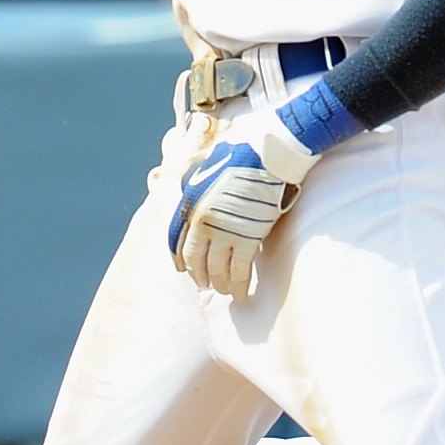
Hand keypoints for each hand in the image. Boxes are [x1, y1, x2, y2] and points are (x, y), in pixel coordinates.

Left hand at [168, 120, 313, 295]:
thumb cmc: (240, 151)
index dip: (180, 259)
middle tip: (205, 284)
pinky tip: (242, 293)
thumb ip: (197, 179)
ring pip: (217, 270)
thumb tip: (191, 181)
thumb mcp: (207, 164)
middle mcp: (204, 223)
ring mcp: (225, 233)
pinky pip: (240, 271)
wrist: (267, 153)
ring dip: (220, 284)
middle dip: (200, 275)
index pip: (177, 242)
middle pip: (196, 260)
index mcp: (191, 204)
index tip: (182, 269)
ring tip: (225, 290)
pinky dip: (240, 285)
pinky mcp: (248, 239)